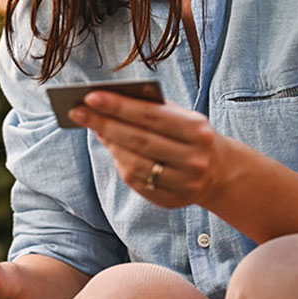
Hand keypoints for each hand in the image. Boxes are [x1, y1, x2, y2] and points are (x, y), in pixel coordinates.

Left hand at [69, 90, 237, 208]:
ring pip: (134, 164)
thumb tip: (104, 106)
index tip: (90, 97)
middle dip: (104, 124)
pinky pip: (137, 183)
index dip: (119, 106)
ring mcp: (184, 184)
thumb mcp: (180, 116)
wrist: (220, 171)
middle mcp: (193, 159)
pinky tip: (113, 149)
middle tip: (77, 111)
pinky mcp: (173, 201)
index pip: (151, 116)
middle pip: (139, 141)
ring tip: (93, 127)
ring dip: (110, 145)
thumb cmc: (190, 134)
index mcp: (197, 131)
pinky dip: (121, 164)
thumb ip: (149, 109)